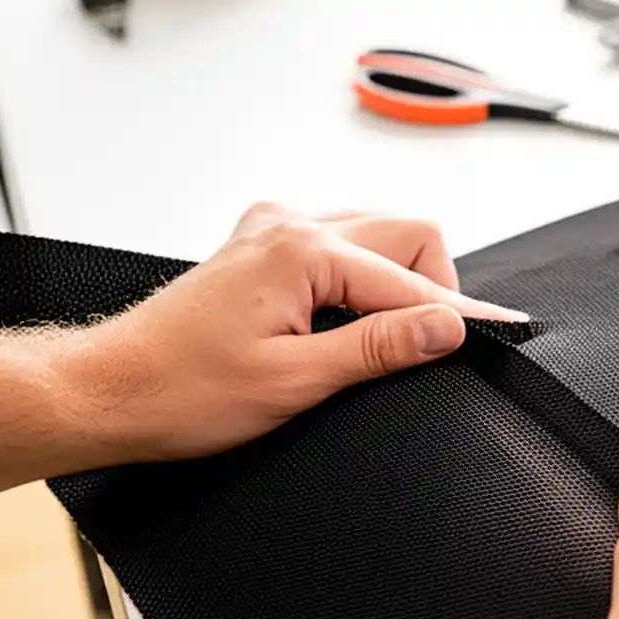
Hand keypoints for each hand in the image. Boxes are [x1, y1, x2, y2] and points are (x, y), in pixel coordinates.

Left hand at [55, 202, 524, 463]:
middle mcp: (291, 224)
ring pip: (378, 232)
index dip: (462, 315)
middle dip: (435, 288)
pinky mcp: (263, 245)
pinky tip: (356, 315)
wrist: (108, 390)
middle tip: (437, 347)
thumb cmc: (183, 393)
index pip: (413, 282)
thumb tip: (448, 327)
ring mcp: (275, 229)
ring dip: (401, 279)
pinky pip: (342, 239)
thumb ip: (379, 346)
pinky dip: (365, 273)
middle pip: (407, 234)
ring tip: (395, 337)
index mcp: (302, 251)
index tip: (509, 332)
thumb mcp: (295, 381)